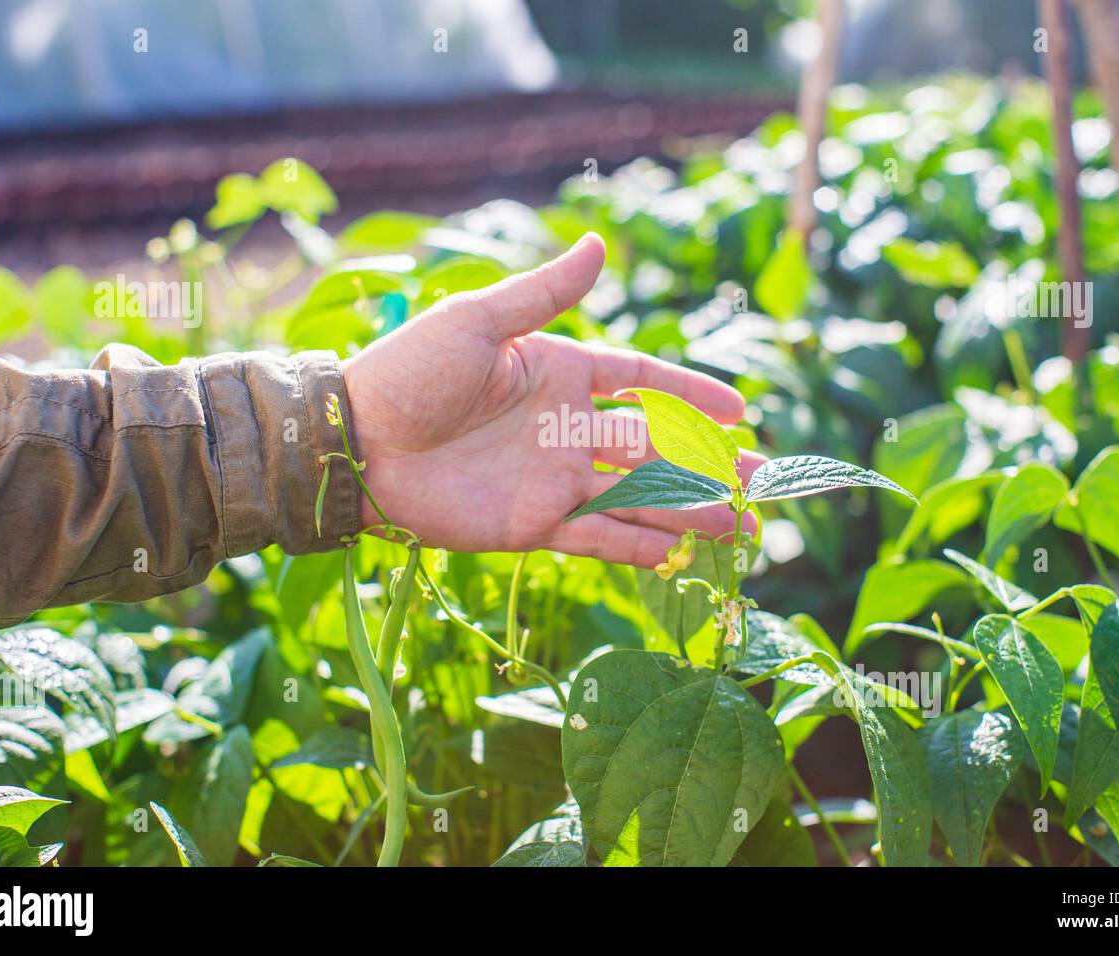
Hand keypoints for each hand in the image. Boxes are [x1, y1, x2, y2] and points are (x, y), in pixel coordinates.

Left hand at [341, 234, 760, 567]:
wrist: (355, 442)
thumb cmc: (410, 372)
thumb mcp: (479, 322)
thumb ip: (545, 293)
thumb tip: (601, 244)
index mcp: (561, 373)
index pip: (645, 382)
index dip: (694, 395)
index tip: (742, 413)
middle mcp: (568, 428)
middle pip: (657, 448)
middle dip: (712, 466)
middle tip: (763, 483)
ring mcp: (554, 480)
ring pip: (640, 499)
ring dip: (690, 513)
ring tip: (744, 529)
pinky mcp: (533, 525)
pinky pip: (599, 537)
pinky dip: (639, 547)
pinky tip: (681, 556)